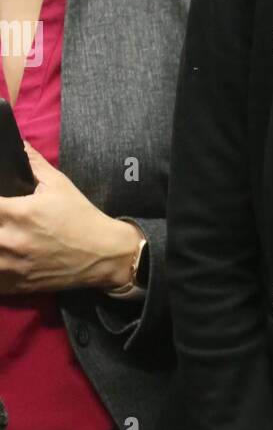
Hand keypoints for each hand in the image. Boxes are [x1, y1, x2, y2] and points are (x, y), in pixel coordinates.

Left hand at [0, 143, 139, 294]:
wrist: (104, 255)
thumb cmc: (81, 217)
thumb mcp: (59, 185)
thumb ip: (33, 163)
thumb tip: (18, 143)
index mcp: (18, 213)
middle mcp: (11, 241)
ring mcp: (12, 267)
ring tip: (1, 237)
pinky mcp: (17, 285)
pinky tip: (2, 258)